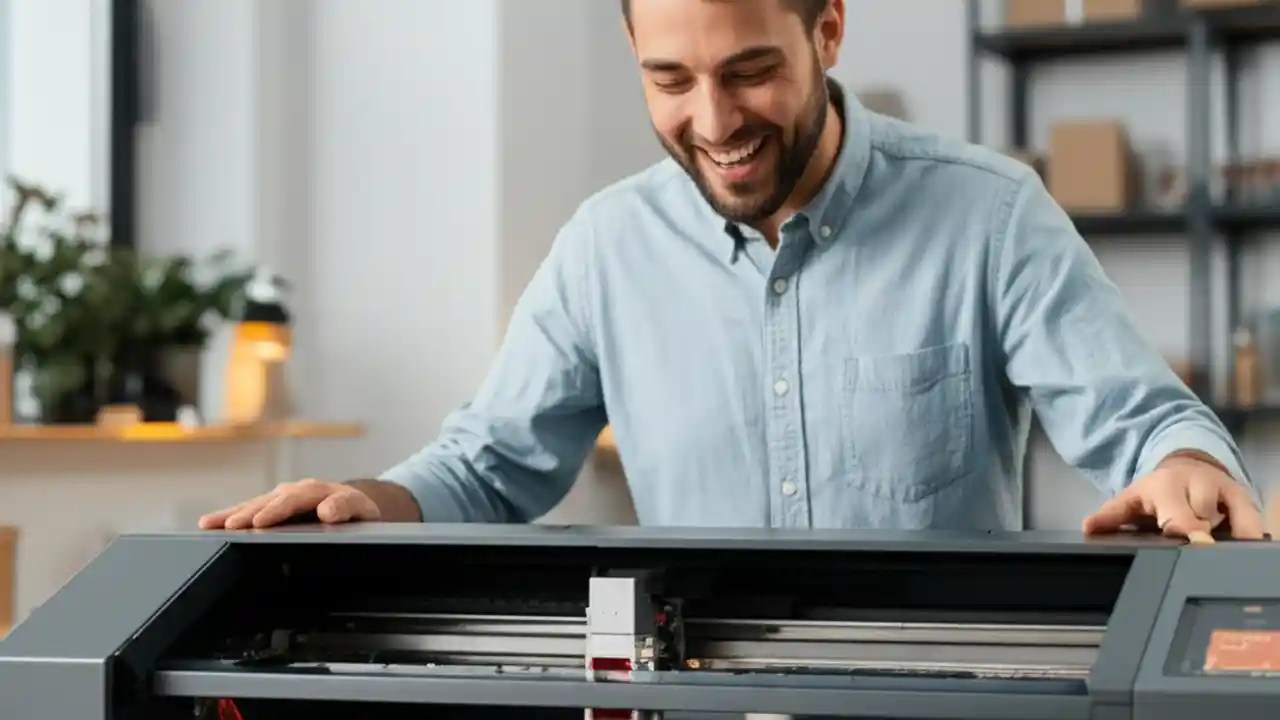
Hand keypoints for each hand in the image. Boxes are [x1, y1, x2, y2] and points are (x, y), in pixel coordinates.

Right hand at [198, 478, 381, 529]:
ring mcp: (283, 497)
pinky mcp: (272, 506)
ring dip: (234, 514)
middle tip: (233, 525)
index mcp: (320, 491)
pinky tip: (209, 524)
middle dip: (252, 512)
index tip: (262, 521)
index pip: (297, 499)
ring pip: (256, 504)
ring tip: (211, 524)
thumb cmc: (355, 512)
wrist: (350, 505)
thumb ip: (346, 508)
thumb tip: (327, 512)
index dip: (280, 510)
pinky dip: (230, 516)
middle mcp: (298, 490)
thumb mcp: (360, 510)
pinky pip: (249, 510)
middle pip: (273, 501)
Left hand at [1082, 453, 1264, 542]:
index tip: (1188, 537)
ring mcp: (1224, 492)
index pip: (1177, 512)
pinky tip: (1241, 548)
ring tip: (1215, 551)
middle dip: (1201, 534)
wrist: (1187, 468)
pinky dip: (1248, 535)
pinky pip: (1252, 521)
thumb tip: (1088, 527)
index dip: (1184, 525)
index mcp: (1166, 487)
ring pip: (1233, 519)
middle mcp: (1198, 485)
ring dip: (1226, 537)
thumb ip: (1111, 516)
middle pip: (1206, 516)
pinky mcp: (1244, 499)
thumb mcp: (1130, 500)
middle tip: (1198, 548)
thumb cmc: (1156, 493)